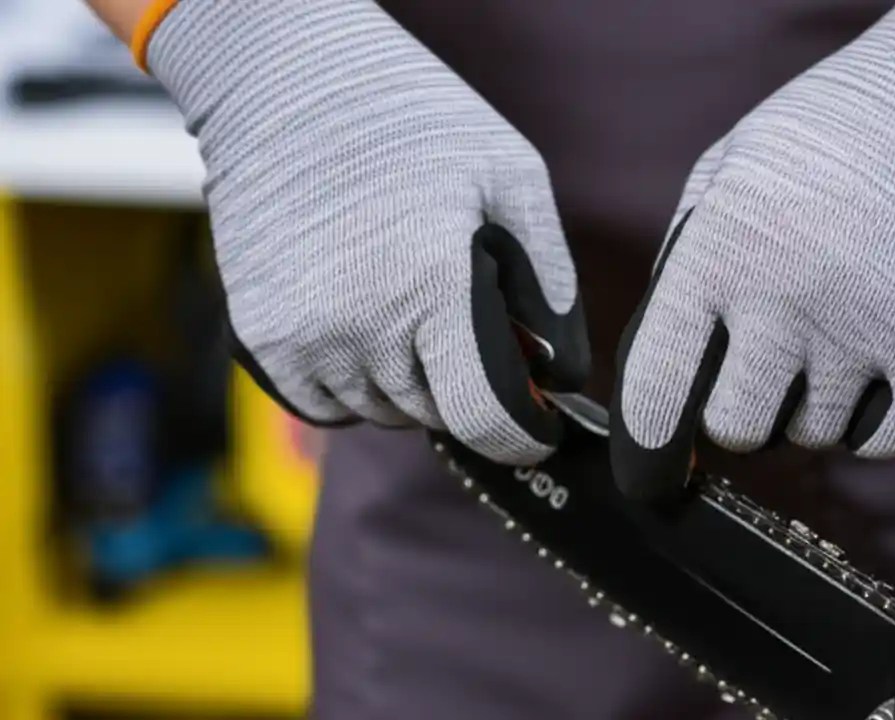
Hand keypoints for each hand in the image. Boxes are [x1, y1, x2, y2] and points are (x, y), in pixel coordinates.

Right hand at [147, 0, 587, 464]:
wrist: (285, 83)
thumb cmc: (412, 121)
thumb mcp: (511, 177)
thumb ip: (550, 280)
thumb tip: (562, 372)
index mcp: (432, 286)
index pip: (483, 417)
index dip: (520, 432)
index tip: (535, 424)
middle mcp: (360, 327)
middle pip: (435, 415)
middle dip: (465, 385)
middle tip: (464, 319)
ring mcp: (301, 338)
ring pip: (381, 413)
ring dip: (409, 383)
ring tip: (409, 304)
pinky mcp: (259, 337)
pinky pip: (323, 406)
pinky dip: (354, 386)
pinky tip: (365, 324)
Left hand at [611, 0, 894, 501]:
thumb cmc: (828, 133)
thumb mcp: (725, 173)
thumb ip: (688, 260)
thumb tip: (667, 351)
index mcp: (718, 255)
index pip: (659, 386)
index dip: (647, 438)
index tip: (650, 462)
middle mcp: (785, 303)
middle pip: (737, 429)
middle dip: (739, 414)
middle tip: (758, 377)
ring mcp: (864, 333)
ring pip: (813, 436)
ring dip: (811, 409)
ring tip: (830, 345)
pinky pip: (886, 440)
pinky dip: (874, 422)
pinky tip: (874, 375)